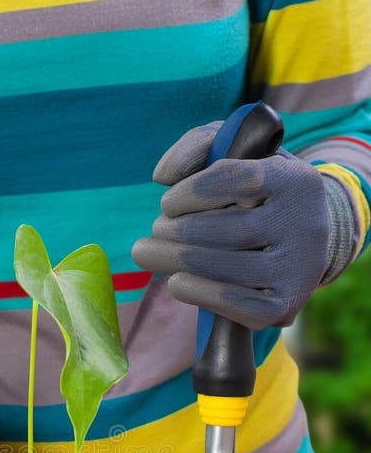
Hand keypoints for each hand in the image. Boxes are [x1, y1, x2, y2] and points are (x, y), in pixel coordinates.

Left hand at [132, 121, 332, 329]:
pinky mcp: (283, 306)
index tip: (168, 202)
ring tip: (147, 252)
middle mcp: (305, 226)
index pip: (241, 180)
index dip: (195, 191)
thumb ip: (197, 146)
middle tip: (156, 229)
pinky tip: (175, 283)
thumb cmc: (254, 195)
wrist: (296, 247)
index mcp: (296, 181)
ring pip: (231, 267)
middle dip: (180, 230)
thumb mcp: (235, 156)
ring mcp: (298, 271)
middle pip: (232, 230)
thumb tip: (162, 174)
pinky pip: (238, 304)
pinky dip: (200, 293)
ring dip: (178, 260)